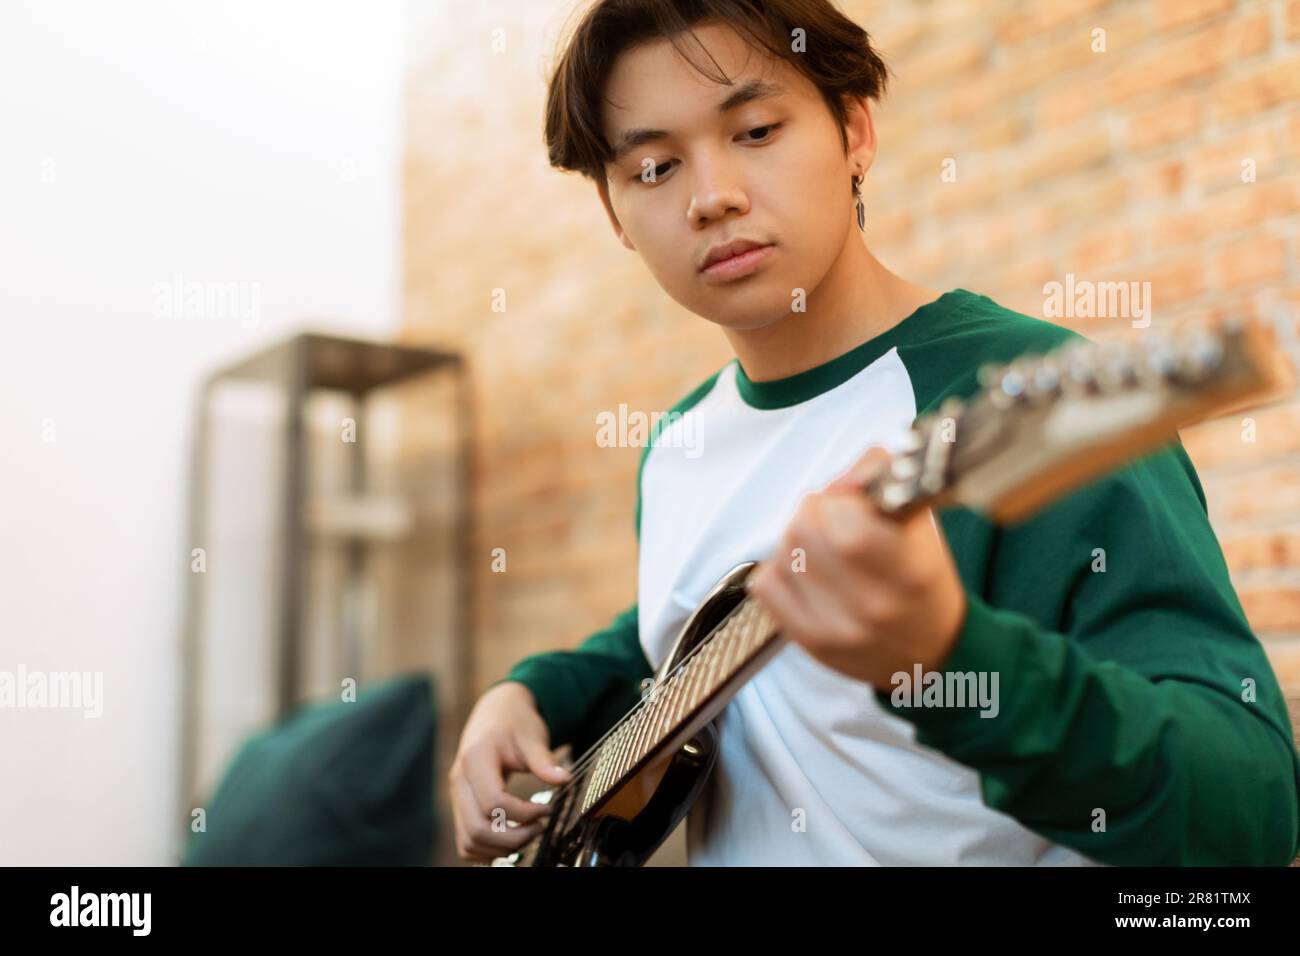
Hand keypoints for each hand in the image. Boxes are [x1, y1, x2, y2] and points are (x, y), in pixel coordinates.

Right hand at [448, 681, 571, 862]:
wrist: (495, 713)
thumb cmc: (515, 723)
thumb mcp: (532, 735)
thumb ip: (545, 760)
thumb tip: (564, 780)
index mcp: (475, 759)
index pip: (493, 801)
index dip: (524, 813)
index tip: (547, 809)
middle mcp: (459, 781)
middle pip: (477, 829)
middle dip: (513, 838)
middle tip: (541, 828)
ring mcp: (457, 796)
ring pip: (469, 841)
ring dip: (501, 848)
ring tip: (529, 834)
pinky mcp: (460, 806)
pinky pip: (466, 841)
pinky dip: (487, 850)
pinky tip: (512, 839)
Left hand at [745, 445, 967, 688]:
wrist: (930, 652)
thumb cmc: (922, 581)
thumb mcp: (920, 525)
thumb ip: (882, 480)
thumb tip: (844, 475)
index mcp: (909, 571)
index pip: (847, 517)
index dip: (841, 497)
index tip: (852, 499)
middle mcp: (872, 605)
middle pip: (804, 528)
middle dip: (816, 510)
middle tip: (835, 519)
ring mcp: (837, 627)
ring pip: (783, 551)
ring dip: (798, 537)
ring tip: (825, 547)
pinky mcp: (808, 641)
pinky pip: (765, 583)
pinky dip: (780, 568)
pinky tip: (807, 573)